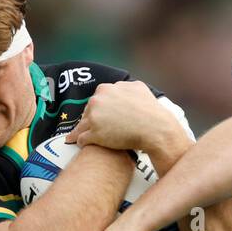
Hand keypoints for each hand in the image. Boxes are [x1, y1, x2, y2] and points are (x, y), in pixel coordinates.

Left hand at [64, 81, 178, 153]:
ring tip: (76, 137)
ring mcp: (94, 118)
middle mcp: (97, 101)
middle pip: (87, 111)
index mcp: (106, 89)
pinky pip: (81, 138)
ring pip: (81, 125)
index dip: (98, 109)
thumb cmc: (150, 110)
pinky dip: (80, 141)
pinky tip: (81, 144)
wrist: (154, 128)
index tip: (98, 116)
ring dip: (80, 131)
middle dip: (89, 119)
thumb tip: (122, 86)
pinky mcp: (94, 134)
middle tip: (92, 127)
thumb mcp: (138, 88)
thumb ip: (125, 87)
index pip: (96, 99)